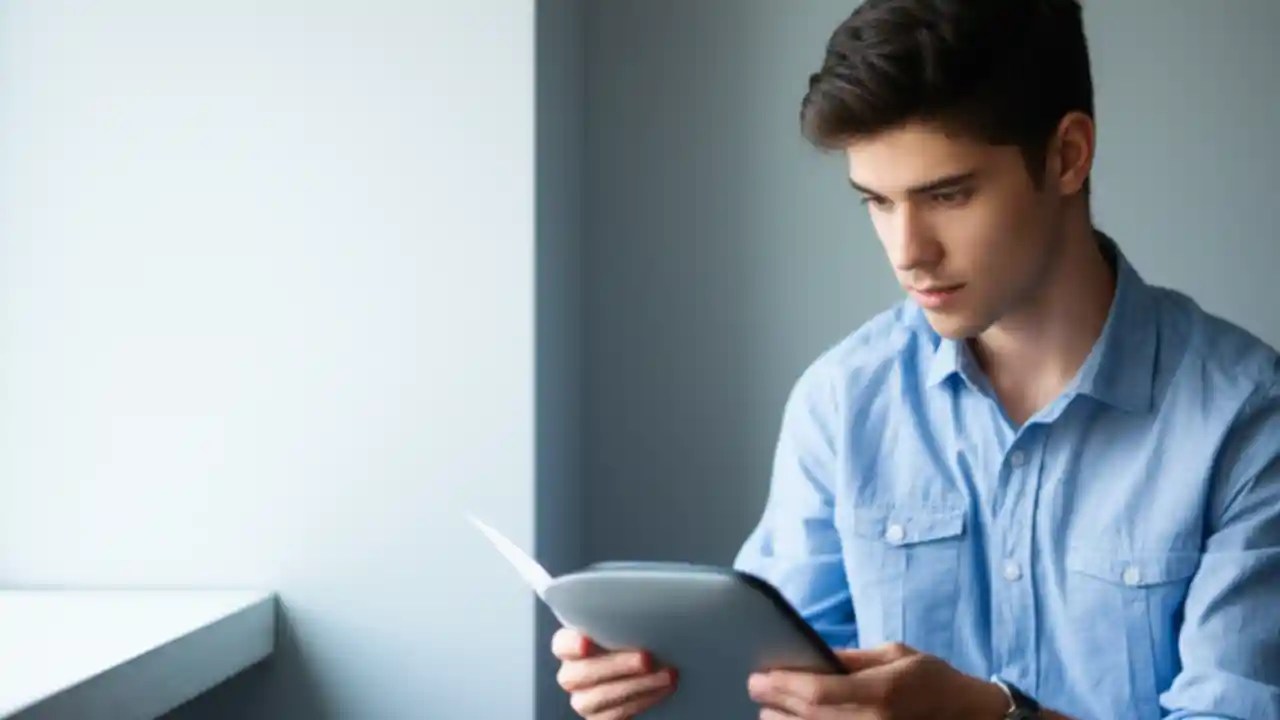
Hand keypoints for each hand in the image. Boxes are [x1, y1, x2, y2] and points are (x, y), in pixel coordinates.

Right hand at [552, 627, 678, 718]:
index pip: (561, 644)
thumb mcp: (628, 622)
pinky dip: (641, 701)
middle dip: (616, 666)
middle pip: (579, 674)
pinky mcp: (600, 717)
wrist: (649, 666)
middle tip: (646, 658)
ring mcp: (583, 699)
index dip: (571, 644)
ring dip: (636, 686)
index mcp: (571, 644)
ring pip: (597, 698)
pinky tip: (661, 689)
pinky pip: (614, 715)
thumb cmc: (635, 637)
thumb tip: (643, 602)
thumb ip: (625, 616)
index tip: (586, 642)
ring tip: (665, 675)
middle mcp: (572, 673)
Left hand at [747, 642, 1008, 719]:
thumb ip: (853, 659)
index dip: (782, 685)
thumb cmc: (933, 680)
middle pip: (810, 719)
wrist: (972, 716)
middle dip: (776, 706)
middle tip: (757, 690)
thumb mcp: (896, 655)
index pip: (818, 693)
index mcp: (881, 692)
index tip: (759, 676)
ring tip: (769, 713)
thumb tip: (813, 655)